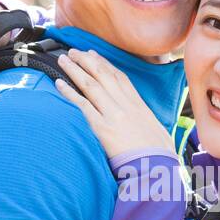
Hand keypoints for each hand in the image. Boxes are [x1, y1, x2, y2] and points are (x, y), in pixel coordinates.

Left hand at [54, 49, 174, 159]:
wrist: (157, 168)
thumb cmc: (160, 156)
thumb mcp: (158, 132)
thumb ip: (145, 123)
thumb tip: (141, 124)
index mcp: (139, 106)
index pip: (120, 78)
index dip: (105, 64)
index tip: (94, 54)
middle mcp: (126, 106)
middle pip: (103, 75)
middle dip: (87, 60)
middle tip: (74, 51)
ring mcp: (113, 115)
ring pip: (91, 85)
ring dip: (75, 69)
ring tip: (63, 59)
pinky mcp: (102, 129)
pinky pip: (82, 106)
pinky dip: (69, 92)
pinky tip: (59, 83)